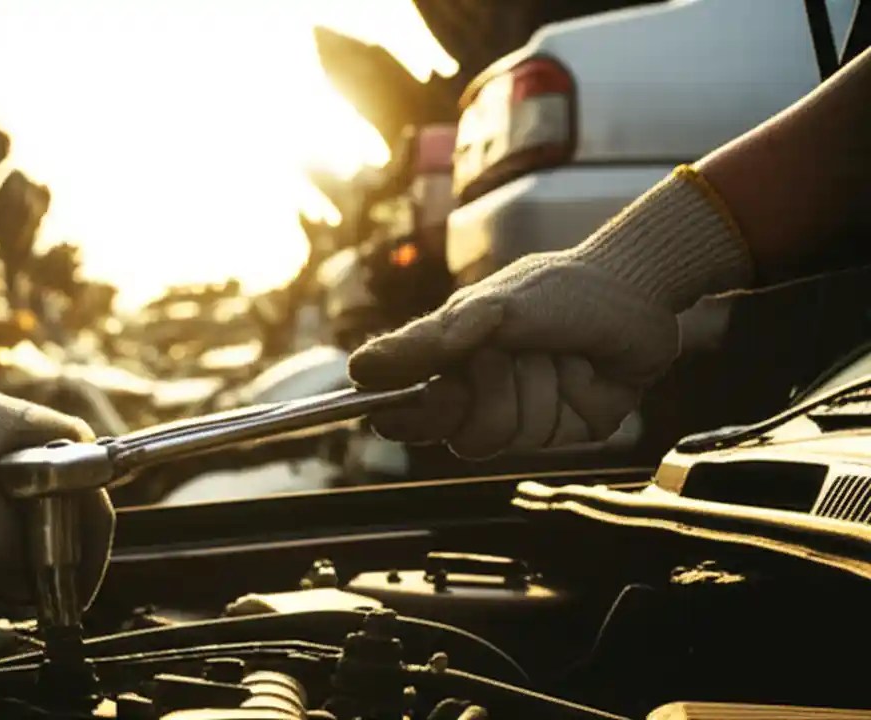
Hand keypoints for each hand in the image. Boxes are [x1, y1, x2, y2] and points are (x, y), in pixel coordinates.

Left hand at [0, 394, 114, 606]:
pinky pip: (9, 521)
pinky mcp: (3, 475)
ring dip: (5, 558)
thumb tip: (22, 594)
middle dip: (34, 568)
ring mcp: (31, 464)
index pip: (96, 518)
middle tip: (3, 590)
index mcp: (70, 448)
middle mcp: (59, 456)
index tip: (72, 603)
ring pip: (33, 530)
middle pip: (64, 529)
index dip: (87, 566)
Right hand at [349, 253, 676, 457]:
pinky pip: (545, 435)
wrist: (637, 291)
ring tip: (550, 353)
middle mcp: (484, 397)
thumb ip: (426, 342)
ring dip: (528, 385)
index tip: (399, 404)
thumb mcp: (486, 308)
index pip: (408, 410)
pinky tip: (578, 371)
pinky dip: (561, 394)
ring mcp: (524, 418)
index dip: (403, 416)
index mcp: (453, 365)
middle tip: (500, 353)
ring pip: (501, 434)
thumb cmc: (558, 289)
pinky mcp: (564, 433)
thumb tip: (358, 369)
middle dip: (481, 388)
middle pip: (456, 431)